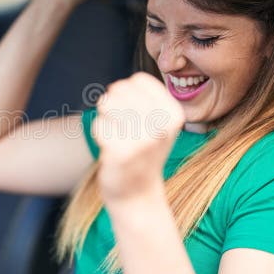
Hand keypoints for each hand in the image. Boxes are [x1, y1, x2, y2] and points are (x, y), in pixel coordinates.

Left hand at [92, 72, 184, 202]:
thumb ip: (143, 99)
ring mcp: (143, 140)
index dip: (126, 90)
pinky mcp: (122, 153)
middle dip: (112, 103)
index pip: (138, 80)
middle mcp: (162, 126)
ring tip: (116, 135)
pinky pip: (99, 125)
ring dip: (105, 118)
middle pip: (120, 89)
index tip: (131, 110)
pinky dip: (100, 134)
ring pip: (107, 104)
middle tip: (120, 125)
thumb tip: (117, 88)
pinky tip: (110, 148)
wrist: (137, 193)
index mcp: (174, 114)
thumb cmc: (143, 151)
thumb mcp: (157, 123)